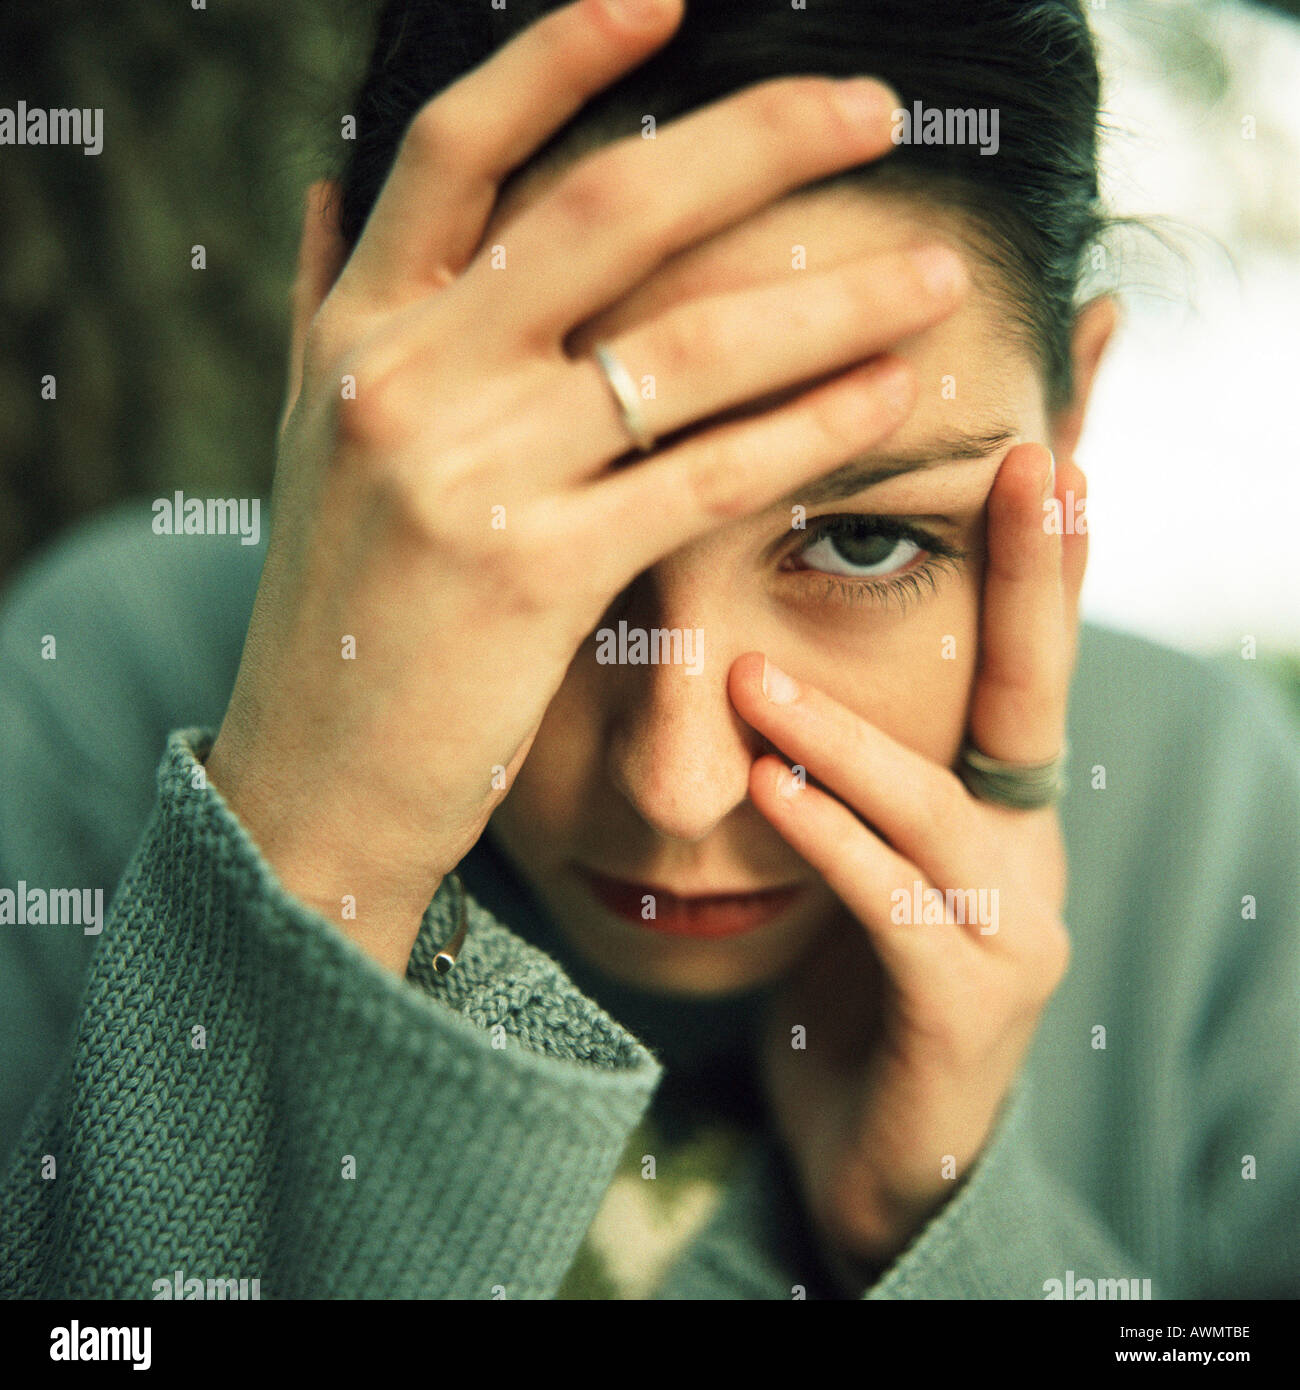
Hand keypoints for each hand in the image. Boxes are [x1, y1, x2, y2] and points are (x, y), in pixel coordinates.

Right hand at [202, 0, 970, 973]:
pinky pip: (703, 479)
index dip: (562, 52)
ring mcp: (468, 474)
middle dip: (756, 143)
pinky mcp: (535, 575)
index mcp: (353, 333)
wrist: (316, 776)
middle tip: (878, 110)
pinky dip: (807, 432)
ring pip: (683, 349)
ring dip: (829, 302)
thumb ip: (330, 308)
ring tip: (936, 279)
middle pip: (602, 212)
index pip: (456, 148)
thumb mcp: (310, 441)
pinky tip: (887, 398)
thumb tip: (332, 190)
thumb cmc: (340, 607)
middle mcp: (402, 379)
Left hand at [728, 442, 1086, 1267]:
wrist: (871, 1140)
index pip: (1026, 659)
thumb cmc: (852, 970)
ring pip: (936, 811)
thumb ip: (842, 754)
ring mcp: (1010, 935)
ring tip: (758, 679)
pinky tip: (773, 791)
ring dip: (848, 738)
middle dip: (1040, 580)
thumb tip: (766, 644)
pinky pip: (892, 912)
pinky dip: (832, 846)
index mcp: (999, 803)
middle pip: (1036, 698)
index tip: (1046, 442)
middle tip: (1027, 463)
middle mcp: (1026, 852)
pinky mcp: (965, 1012)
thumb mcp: (861, 846)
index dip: (1046, 556)